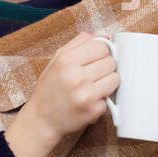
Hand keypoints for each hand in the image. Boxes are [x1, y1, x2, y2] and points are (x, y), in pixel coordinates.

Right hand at [4, 32, 118, 156]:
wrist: (42, 120)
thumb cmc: (50, 88)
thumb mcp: (57, 60)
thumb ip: (79, 43)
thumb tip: (105, 36)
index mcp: (66, 61)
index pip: (102, 46)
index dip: (100, 52)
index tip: (94, 59)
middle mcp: (76, 77)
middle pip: (110, 62)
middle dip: (104, 67)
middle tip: (92, 75)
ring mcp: (86, 95)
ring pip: (115, 78)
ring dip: (107, 82)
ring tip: (93, 86)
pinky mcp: (94, 111)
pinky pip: (110, 97)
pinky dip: (102, 99)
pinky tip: (89, 101)